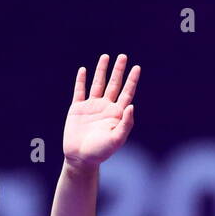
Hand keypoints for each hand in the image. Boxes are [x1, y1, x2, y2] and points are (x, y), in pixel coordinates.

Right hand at [63, 53, 139, 168]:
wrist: (80, 159)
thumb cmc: (100, 152)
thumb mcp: (116, 139)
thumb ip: (126, 123)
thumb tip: (131, 105)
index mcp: (116, 114)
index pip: (126, 93)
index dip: (132, 80)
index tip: (137, 67)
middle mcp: (105, 108)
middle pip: (114, 84)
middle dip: (118, 70)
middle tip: (123, 56)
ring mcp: (91, 107)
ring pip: (98, 84)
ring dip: (101, 70)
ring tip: (105, 57)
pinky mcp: (77, 109)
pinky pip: (79, 91)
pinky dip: (81, 80)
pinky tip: (83, 70)